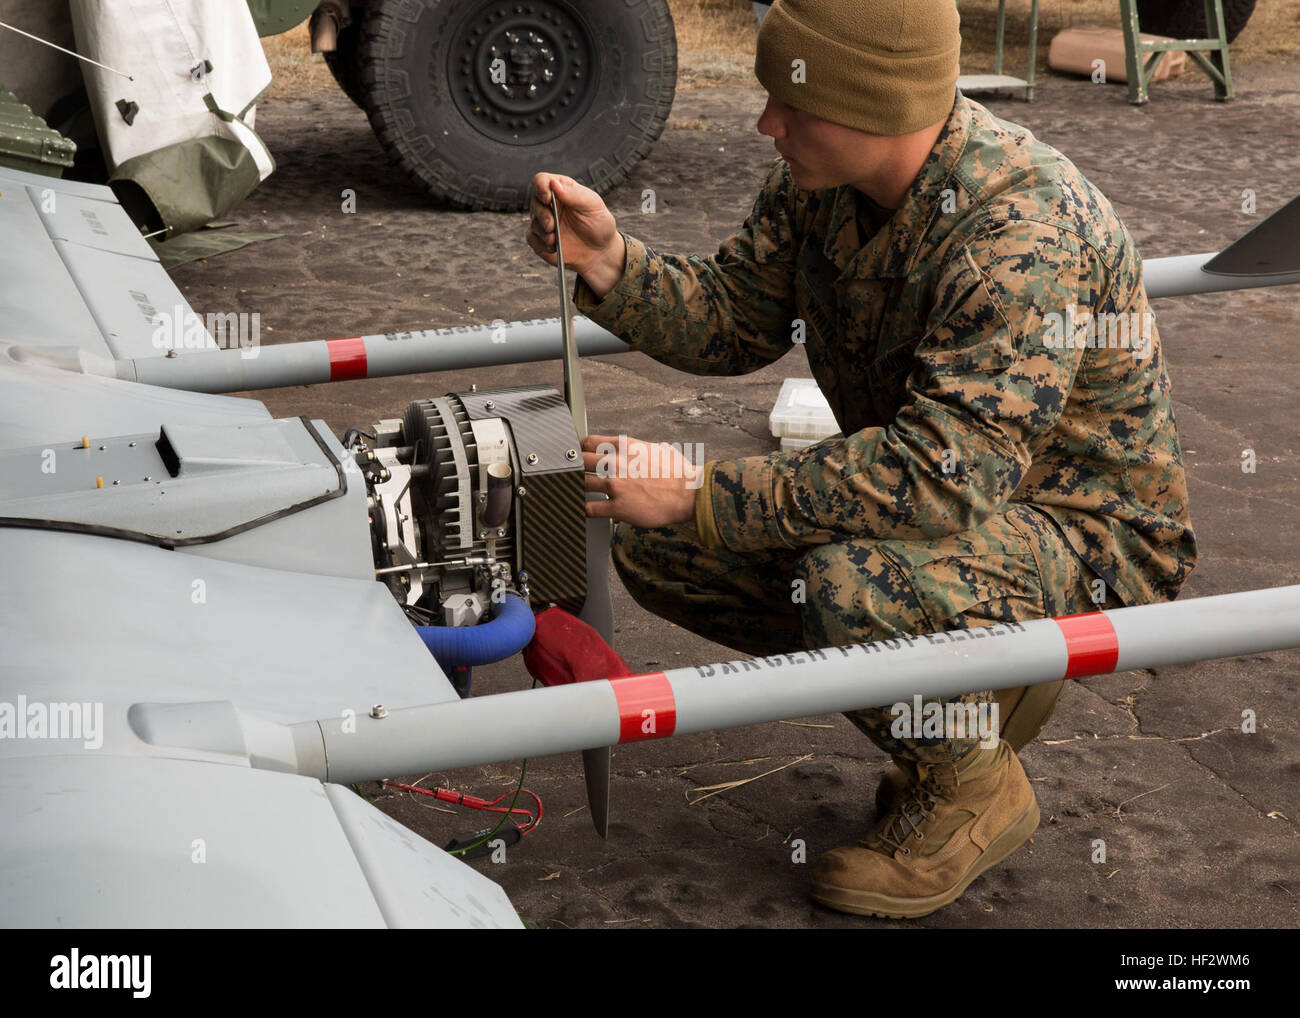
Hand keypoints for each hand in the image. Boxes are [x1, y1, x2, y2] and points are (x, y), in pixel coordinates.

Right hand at [526, 173, 625, 297]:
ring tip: (555, 239)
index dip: (540, 186)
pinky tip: (553, 247)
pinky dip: (540, 244)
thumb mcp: (593, 205)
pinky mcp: (541, 239)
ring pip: (533, 222)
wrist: (600, 251)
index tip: (547, 198)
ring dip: (542, 231)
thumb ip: (574, 194)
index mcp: (561, 190)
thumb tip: (554, 184)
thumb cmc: (599, 224)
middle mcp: (550, 204)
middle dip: (542, 214)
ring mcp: (544, 222)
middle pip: (534, 202)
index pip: (542, 180)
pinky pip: (531, 238)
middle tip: (552, 225)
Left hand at [581, 434, 701, 526]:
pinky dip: (583, 509)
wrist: (688, 494)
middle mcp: (617, 463)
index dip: (579, 447)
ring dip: (576, 487)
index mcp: (626, 447)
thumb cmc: (679, 473)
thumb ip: (648, 448)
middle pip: (580, 461)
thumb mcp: (662, 450)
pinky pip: (591, 508)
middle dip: (573, 467)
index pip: (590, 441)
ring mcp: (615, 485)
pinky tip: (580, 510)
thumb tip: (652, 447)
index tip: (576, 452)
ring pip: (582, 483)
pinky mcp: (618, 507)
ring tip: (571, 491)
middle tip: (569, 472)